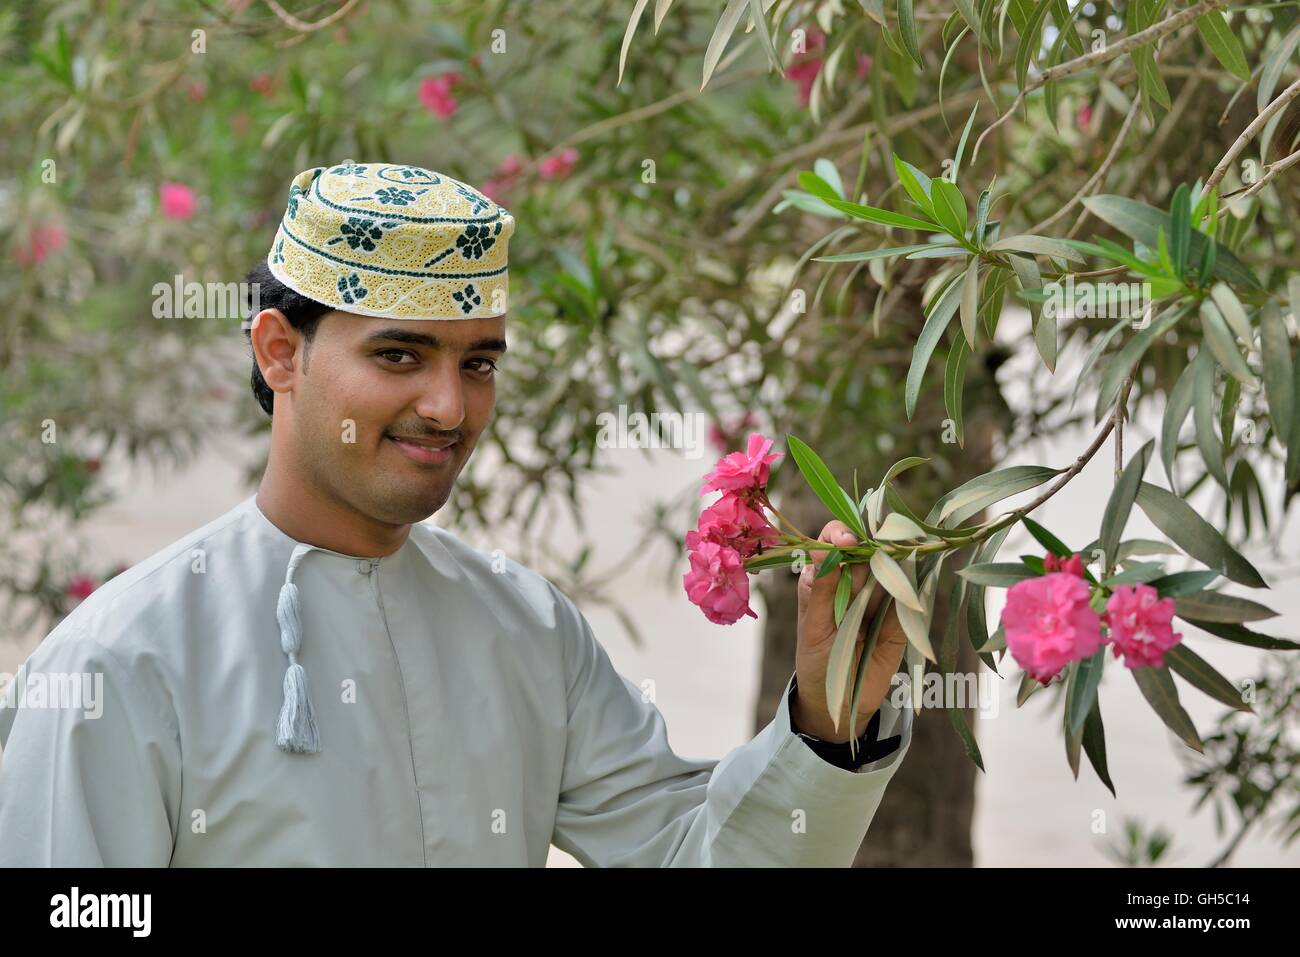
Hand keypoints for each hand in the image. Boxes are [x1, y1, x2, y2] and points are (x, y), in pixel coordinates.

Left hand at [792, 520, 908, 742]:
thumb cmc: (817, 662)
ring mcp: (880, 598)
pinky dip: (913, 590)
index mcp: (825, 578)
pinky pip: (910, 599)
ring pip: (893, 569)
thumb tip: (821, 550)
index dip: (842, 535)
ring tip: (899, 566)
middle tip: (878, 555)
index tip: (846, 542)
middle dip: (874, 548)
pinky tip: (914, 584)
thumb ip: (820, 590)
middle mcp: (854, 582)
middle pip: (869, 551)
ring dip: (898, 563)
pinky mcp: (902, 619)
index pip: (834, 542)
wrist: (840, 705)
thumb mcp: (813, 627)